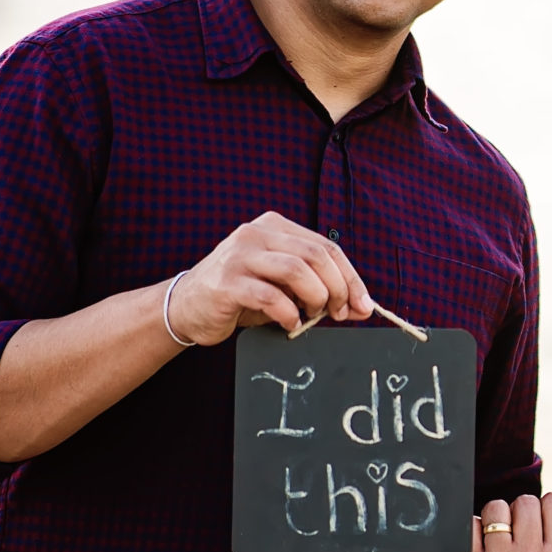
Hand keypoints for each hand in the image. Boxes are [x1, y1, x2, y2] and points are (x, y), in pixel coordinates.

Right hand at [166, 212, 372, 343]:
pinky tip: (290, 324)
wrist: (187, 308)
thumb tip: (361, 307)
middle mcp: (257, 234)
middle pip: (316, 256)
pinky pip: (271, 296)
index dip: (350, 278)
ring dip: (316, 298)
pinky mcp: (228, 282)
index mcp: (275, 227)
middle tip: (341, 313)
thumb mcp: (282, 286)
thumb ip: (317, 288)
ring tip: (313, 316)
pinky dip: (289, 313)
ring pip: (297, 270)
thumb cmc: (240, 296)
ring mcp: (240, 256)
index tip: (363, 305)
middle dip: (338, 288)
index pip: (326, 247)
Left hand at [446, 491, 551, 551]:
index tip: (545, 536)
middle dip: (522, 517)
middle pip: (525, 501)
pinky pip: (467, 522)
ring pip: (497, 508)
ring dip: (495, 521)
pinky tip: (479, 550)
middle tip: (521, 541)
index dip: (547, 515)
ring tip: (500, 545)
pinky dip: (470, 530)